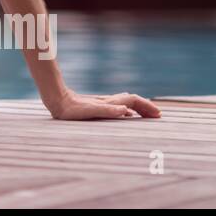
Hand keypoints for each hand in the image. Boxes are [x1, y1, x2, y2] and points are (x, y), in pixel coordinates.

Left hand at [46, 89, 161, 120]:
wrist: (57, 100)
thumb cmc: (72, 109)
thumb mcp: (89, 111)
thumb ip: (107, 110)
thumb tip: (125, 109)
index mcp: (109, 102)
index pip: (133, 101)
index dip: (146, 106)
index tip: (158, 114)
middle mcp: (108, 101)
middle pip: (132, 100)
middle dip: (146, 107)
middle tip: (158, 115)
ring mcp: (103, 103)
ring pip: (126, 102)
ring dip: (138, 108)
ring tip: (148, 115)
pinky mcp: (96, 105)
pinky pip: (117, 106)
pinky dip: (127, 110)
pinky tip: (126, 114)